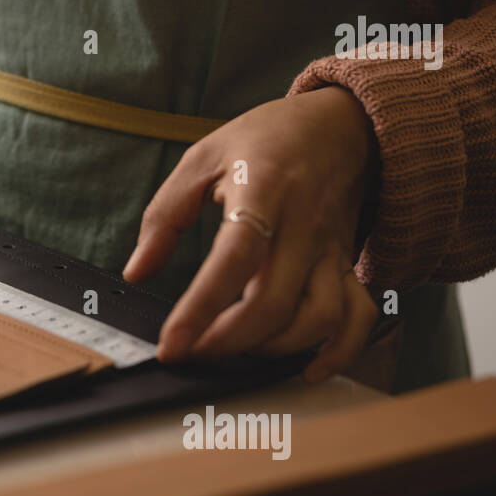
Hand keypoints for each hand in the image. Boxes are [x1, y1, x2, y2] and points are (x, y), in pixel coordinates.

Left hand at [123, 87, 378, 382]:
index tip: (172, 344)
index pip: (235, 258)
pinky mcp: (349, 263)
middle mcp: (304, 225)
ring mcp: (332, 248)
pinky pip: (359, 316)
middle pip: (275, 301)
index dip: (203, 306)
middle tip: (192, 353)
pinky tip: (307, 371)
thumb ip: (165, 216)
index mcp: (263, 191)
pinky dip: (340, 351)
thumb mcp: (202, 158)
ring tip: (234, 351)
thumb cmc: (264, 140)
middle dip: (229, 341)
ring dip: (275, 349)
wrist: (339, 124)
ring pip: (319, 316)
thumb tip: (136, 272)